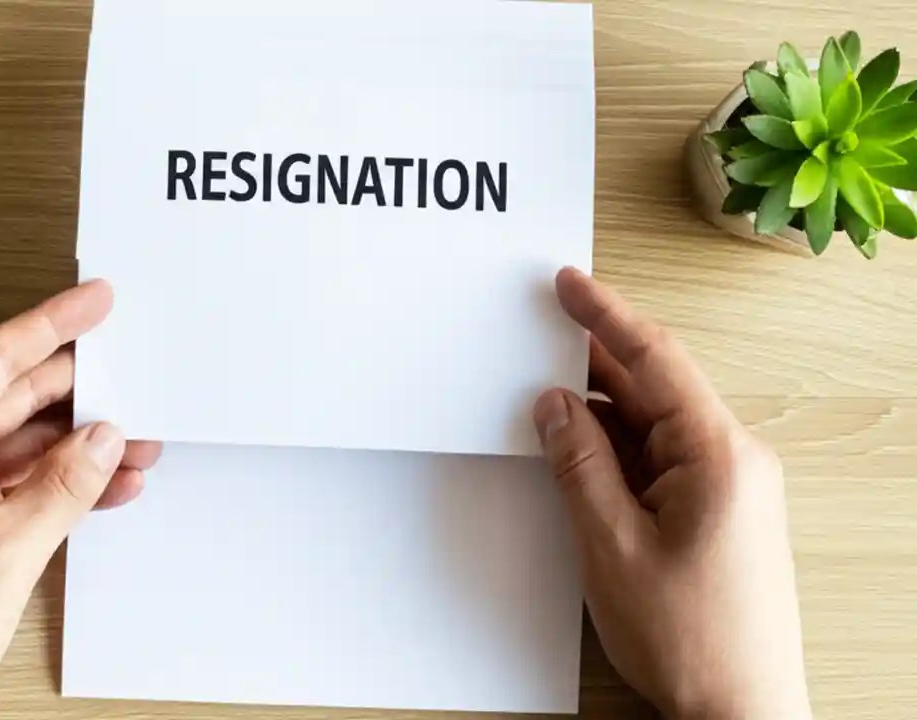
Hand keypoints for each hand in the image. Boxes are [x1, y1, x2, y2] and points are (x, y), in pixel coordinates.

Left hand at [0, 280, 161, 719]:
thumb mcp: (4, 553)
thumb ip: (62, 487)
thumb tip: (105, 438)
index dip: (51, 325)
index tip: (95, 300)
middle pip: (13, 399)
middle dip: (79, 394)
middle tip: (135, 375)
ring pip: (23, 445)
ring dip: (79, 448)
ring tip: (139, 442)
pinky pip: (17, 485)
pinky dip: (62, 486)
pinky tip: (109, 484)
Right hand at [534, 268, 810, 719]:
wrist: (739, 710)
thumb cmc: (692, 638)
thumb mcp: (611, 544)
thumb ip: (579, 465)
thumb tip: (554, 405)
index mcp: (718, 454)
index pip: (657, 359)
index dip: (605, 315)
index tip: (568, 283)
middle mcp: (732, 459)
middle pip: (654, 386)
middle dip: (593, 362)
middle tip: (535, 336)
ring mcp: (727, 485)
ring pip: (652, 424)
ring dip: (598, 414)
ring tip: (540, 405)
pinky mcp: (715, 510)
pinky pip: (658, 457)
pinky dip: (614, 449)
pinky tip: (574, 454)